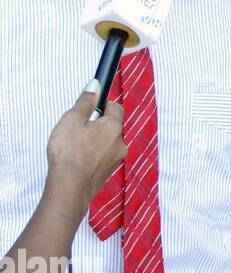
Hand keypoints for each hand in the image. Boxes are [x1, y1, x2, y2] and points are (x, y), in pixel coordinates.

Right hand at [45, 84, 126, 213]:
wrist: (69, 187)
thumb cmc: (69, 152)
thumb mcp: (72, 119)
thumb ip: (85, 102)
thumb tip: (95, 85)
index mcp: (114, 127)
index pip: (116, 107)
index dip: (103, 103)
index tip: (90, 104)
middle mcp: (120, 143)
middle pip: (111, 126)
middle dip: (96, 123)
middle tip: (77, 127)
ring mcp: (115, 160)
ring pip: (106, 143)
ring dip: (93, 140)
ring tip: (73, 145)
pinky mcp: (106, 173)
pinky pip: (101, 157)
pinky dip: (91, 155)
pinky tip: (76, 159)